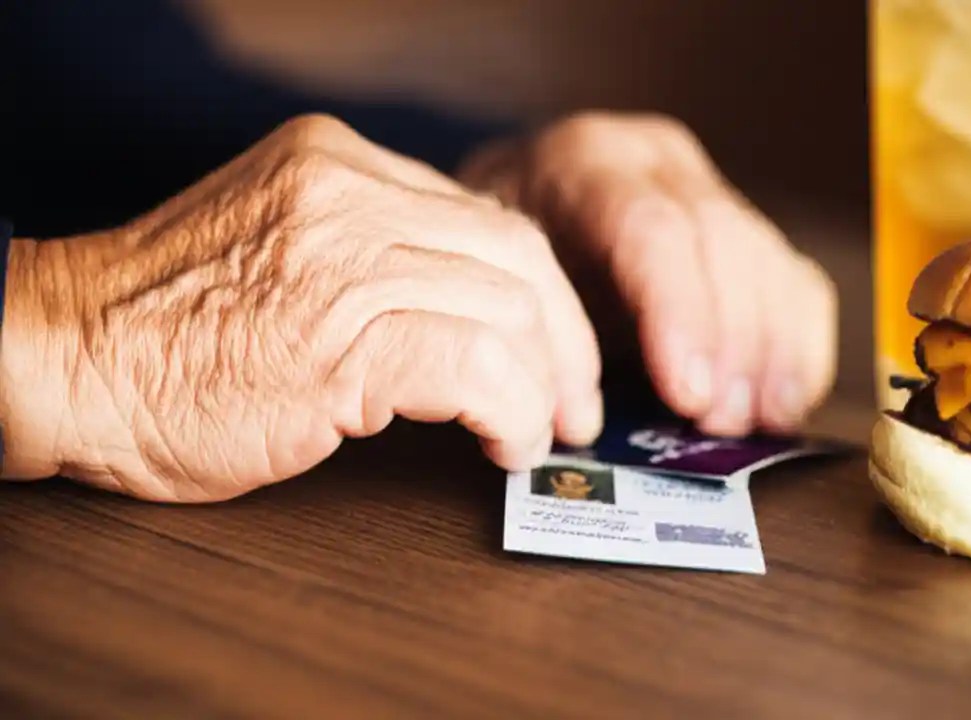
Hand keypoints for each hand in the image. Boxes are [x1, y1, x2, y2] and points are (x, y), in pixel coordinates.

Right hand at [2, 114, 601, 501]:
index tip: (559, 349)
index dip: (541, 292)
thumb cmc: (164, 327)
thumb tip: (474, 306)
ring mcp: (343, 261)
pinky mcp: (339, 340)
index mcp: (339, 164)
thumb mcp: (279, 247)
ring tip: (541, 434)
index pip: (486, 217)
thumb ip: (373, 252)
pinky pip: (476, 364)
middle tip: (578, 401)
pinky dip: (514, 410)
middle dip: (567, 338)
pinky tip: (507, 444)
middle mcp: (349, 195)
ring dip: (546, 386)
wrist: (64, 358)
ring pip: (509, 308)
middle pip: (518, 253)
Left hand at [459, 113, 836, 435]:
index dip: (680, 315)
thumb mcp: (495, 281)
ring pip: (769, 264)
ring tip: (757, 422)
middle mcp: (657, 160)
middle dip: (732, 343)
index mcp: (585, 160)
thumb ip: (538, 330)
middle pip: (723, 244)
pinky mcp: (747, 228)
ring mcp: (709, 187)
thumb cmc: (500, 265)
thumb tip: (579, 422)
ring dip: (771, 353)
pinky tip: (784, 405)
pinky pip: (796, 285)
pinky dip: (798, 350)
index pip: (651, 229)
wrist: (511, 215)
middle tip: (724, 422)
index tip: (688, 394)